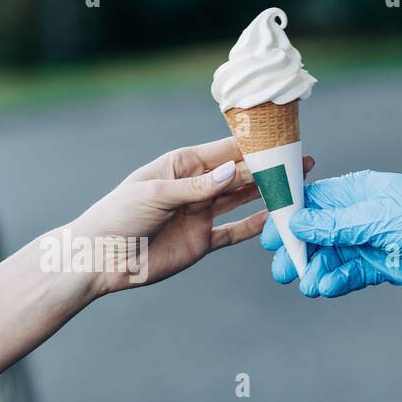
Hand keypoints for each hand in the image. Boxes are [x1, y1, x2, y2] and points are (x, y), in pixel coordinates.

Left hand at [72, 137, 313, 294]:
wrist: (99, 259)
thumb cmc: (117, 216)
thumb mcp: (156, 195)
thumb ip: (198, 186)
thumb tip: (234, 170)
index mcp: (180, 165)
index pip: (224, 151)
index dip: (254, 146)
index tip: (283, 141)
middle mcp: (194, 187)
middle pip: (238, 174)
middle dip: (269, 168)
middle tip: (303, 162)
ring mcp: (199, 214)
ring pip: (241, 200)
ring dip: (267, 193)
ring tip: (298, 185)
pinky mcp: (201, 241)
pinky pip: (234, 231)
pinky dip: (255, 226)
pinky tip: (276, 217)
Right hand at [261, 170, 401, 297]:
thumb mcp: (379, 218)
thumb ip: (336, 224)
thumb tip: (298, 223)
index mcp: (355, 194)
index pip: (311, 204)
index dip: (288, 219)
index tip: (270, 237)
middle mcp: (357, 218)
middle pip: (315, 235)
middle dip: (297, 252)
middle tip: (283, 269)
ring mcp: (366, 243)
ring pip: (328, 258)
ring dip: (315, 271)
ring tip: (309, 284)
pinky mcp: (377, 266)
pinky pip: (347, 274)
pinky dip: (335, 282)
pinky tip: (326, 288)